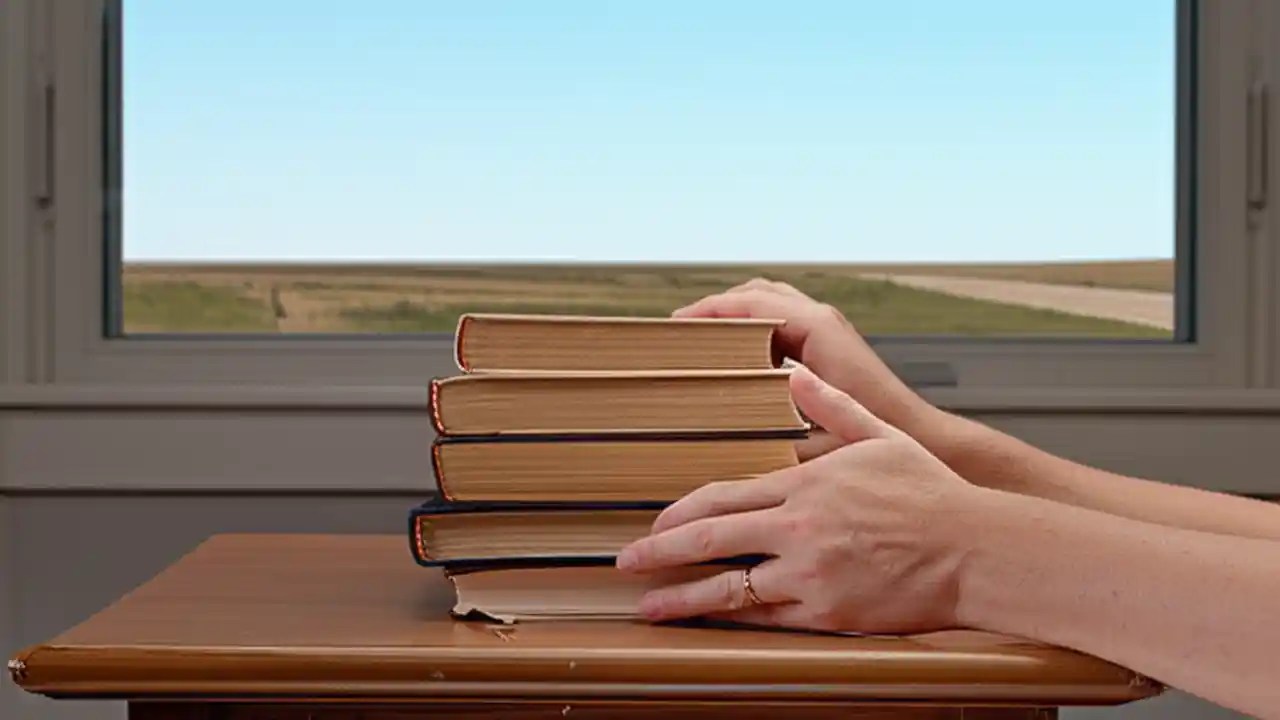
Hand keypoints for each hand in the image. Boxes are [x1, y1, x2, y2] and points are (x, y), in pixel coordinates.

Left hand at [616, 366, 980, 633]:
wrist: (974, 550)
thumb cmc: (930, 493)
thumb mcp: (879, 436)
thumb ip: (831, 407)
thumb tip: (794, 375)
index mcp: (804, 484)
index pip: (723, 496)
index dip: (682, 512)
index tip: (657, 521)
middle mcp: (798, 529)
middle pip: (711, 539)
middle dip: (660, 551)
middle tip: (626, 560)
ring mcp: (809, 574)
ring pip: (728, 587)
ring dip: (680, 596)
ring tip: (646, 605)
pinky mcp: (826, 612)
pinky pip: (765, 619)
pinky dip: (729, 620)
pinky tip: (705, 624)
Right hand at [674, 278, 948, 460]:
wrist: (922, 438)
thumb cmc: (873, 436)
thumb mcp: (809, 433)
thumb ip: (763, 423)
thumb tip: (715, 425)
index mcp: (813, 328)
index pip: (747, 302)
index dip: (706, 311)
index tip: (676, 325)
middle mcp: (821, 318)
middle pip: (756, 293)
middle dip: (716, 307)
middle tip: (682, 330)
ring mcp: (828, 328)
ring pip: (770, 303)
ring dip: (735, 314)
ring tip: (702, 340)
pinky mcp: (830, 343)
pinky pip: (782, 320)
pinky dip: (754, 327)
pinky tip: (737, 359)